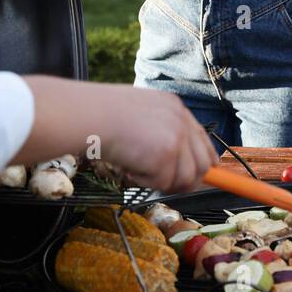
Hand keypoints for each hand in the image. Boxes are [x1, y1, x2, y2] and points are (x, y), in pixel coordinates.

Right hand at [100, 86, 215, 194]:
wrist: (89, 115)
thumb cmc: (102, 115)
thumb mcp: (140, 114)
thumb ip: (160, 131)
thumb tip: (173, 162)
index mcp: (175, 107)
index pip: (202, 141)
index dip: (201, 163)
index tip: (196, 178)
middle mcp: (181, 121)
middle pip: (202, 165)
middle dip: (185, 181)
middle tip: (162, 183)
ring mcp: (176, 138)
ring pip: (185, 179)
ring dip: (161, 181)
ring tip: (136, 168)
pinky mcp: (166, 156)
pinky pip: (163, 184)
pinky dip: (144, 181)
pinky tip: (129, 167)